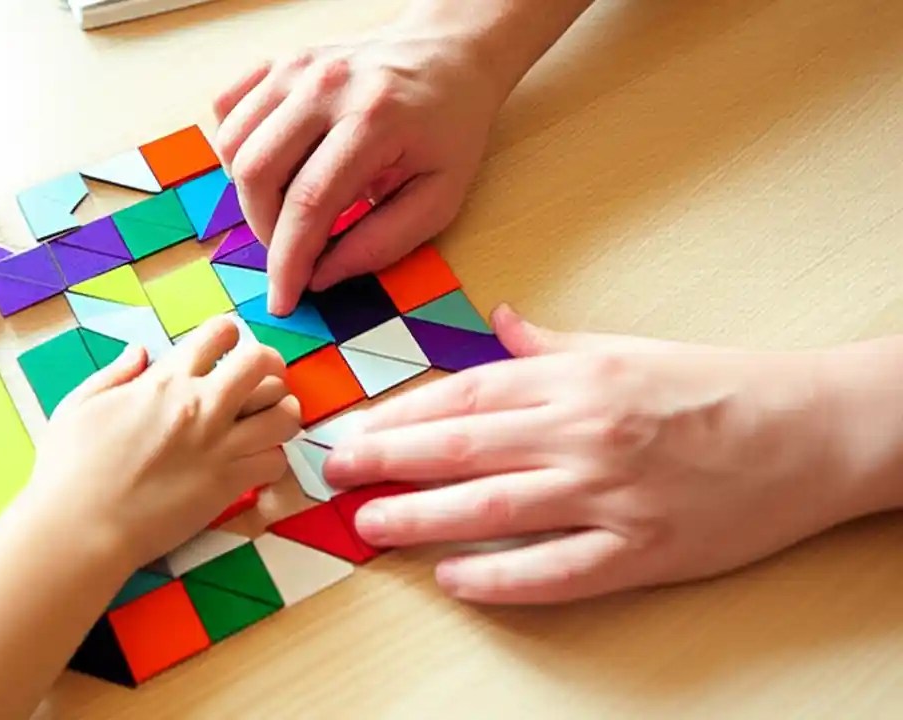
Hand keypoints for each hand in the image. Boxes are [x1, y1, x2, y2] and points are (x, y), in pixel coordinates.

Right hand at [34, 317, 301, 569]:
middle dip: (270, 364)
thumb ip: (116, 374)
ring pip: (284, 414)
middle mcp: (201, 406)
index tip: (225, 350)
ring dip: (282, 413)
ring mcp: (219, 446)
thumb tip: (140, 352)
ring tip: (269, 421)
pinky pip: (275, 462)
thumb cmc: (69, 468)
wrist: (80, 528)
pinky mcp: (228, 486)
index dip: (228, 336)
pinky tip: (255, 463)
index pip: (220, 334)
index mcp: (166, 381)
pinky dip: (272, 460)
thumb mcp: (80, 405)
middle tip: (263, 379)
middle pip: (263, 363)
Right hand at [213, 21, 504, 313]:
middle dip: (266, 232)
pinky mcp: (278, 61)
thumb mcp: (440, 196)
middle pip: (257, 173)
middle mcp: (327, 85)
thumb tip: (321, 276)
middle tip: (292, 253)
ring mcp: (296, 66)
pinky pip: (227, 110)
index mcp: (374, 119)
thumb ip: (383, 242)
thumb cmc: (449, 128)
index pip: (309, 203)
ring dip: (249, 194)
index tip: (282, 301)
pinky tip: (272, 165)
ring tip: (287, 208)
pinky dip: (236, 149)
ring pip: (233, 145)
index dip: (288, 262)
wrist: (451, 54)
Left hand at [324, 306, 879, 603]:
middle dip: (387, 459)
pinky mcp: (643, 547)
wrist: (814, 428)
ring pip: (494, 506)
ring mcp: (612, 490)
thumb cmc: (716, 384)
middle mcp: (584, 429)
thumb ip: (549, 344)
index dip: (399, 414)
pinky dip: (500, 577)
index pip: (465, 393)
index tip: (354, 430)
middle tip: (334, 474)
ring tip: (369, 524)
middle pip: (462, 445)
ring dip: (421, 516)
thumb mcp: (626, 348)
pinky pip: (557, 570)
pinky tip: (453, 578)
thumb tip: (493, 320)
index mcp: (576, 378)